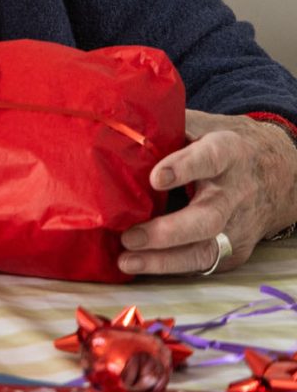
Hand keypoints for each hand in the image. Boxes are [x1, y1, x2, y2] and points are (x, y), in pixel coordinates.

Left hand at [120, 111, 296, 274]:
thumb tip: (115, 124)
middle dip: (168, 231)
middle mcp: (235, 193)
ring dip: (164, 261)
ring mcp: (238, 226)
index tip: (155, 178)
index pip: (209, 159)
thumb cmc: (220, 145)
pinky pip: (203, 264)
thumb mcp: (202, 126)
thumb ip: (166, 126)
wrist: (276, 174)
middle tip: (130, 237)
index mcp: (228, 153)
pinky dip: (170, 267)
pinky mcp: (235, 251)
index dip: (183, 168)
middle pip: (208, 218)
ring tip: (126, 261)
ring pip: (206, 250)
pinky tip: (139, 266)